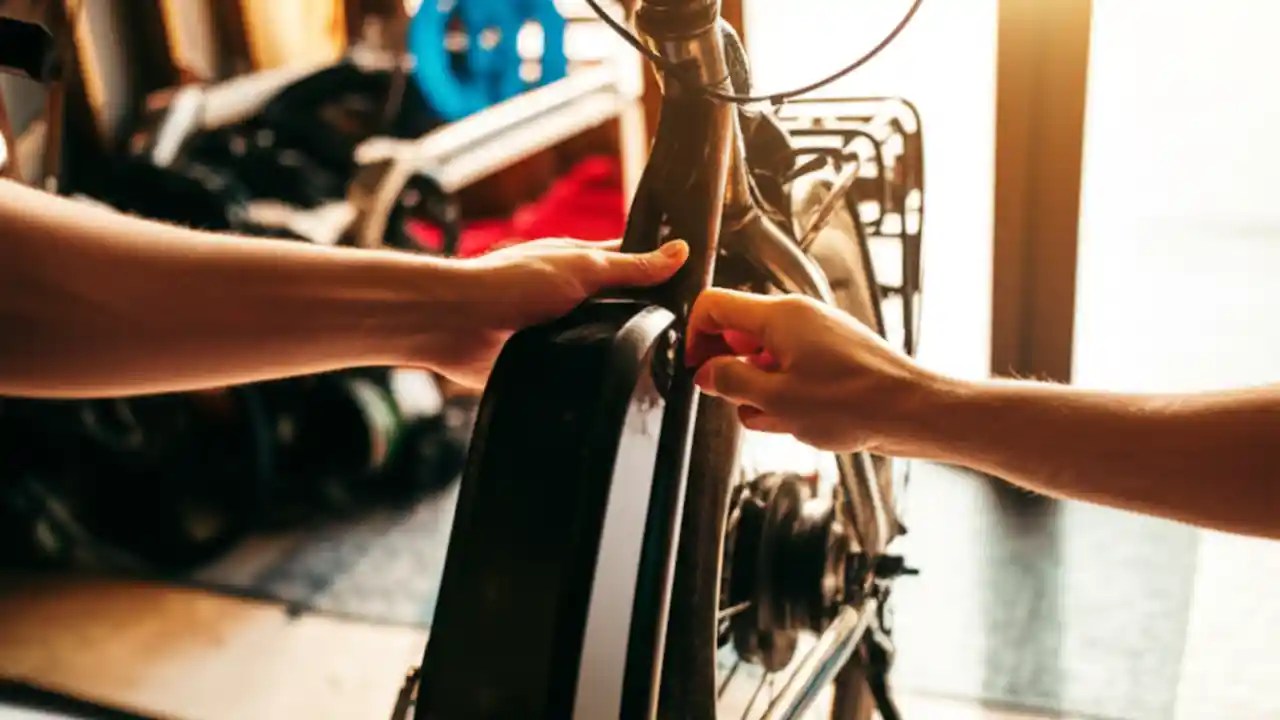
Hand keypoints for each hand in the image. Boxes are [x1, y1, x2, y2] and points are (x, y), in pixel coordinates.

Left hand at [422, 238, 687, 386]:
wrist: (459, 324)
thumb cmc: (510, 283)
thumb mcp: (583, 268)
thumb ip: (631, 267)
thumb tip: (680, 251)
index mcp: (583, 268)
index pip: (634, 269)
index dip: (664, 277)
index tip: (700, 292)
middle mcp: (575, 300)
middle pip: (626, 311)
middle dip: (650, 322)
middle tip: (692, 338)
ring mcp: (563, 334)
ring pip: (608, 346)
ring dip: (625, 354)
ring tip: (667, 369)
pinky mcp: (550, 366)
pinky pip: (584, 375)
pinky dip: (599, 378)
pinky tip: (624, 388)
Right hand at [685, 288, 939, 452]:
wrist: (913, 412)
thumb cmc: (855, 403)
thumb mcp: (775, 400)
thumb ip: (731, 381)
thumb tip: (707, 373)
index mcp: (779, 316)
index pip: (714, 305)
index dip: (695, 337)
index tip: (697, 370)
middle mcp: (797, 317)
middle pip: (738, 334)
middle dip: (731, 372)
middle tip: (738, 402)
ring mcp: (816, 335)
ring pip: (764, 358)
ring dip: (760, 391)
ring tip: (780, 419)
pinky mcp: (832, 356)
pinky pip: (791, 369)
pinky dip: (786, 394)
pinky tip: (799, 421)